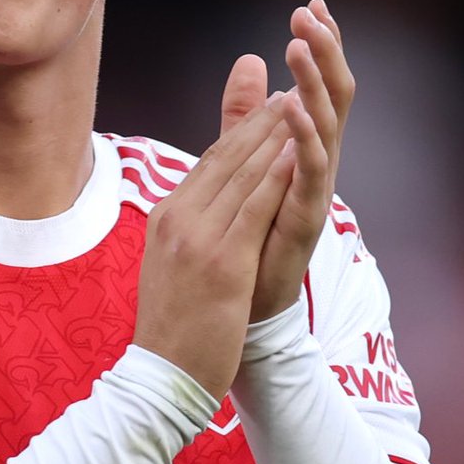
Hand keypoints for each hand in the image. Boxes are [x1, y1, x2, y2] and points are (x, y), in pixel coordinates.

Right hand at [133, 98, 295, 401]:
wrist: (161, 376)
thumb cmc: (173, 326)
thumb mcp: (174, 263)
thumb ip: (194, 222)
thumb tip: (205, 199)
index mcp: (167, 216)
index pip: (210, 161)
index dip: (243, 129)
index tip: (270, 104)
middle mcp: (177, 217)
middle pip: (226, 157)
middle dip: (262, 120)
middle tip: (293, 87)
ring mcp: (196, 238)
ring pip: (242, 174)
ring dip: (274, 136)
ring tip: (301, 104)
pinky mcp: (221, 262)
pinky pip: (254, 208)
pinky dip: (276, 175)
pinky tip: (297, 151)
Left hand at [220, 0, 354, 320]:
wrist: (240, 301)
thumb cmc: (245, 231)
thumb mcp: (240, 159)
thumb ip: (244, 113)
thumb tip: (250, 59)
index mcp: (302, 147)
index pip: (317, 85)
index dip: (318, 47)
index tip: (311, 4)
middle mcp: (315, 163)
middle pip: (330, 96)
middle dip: (322, 53)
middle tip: (309, 13)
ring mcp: (313, 190)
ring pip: (324, 127)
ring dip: (312, 84)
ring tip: (300, 46)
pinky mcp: (304, 218)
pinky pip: (309, 174)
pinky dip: (305, 140)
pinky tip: (294, 111)